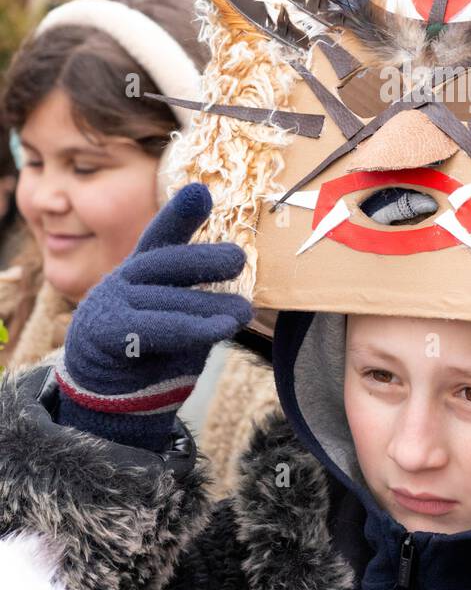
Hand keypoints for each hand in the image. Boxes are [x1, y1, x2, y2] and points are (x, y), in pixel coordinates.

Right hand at [56, 183, 251, 450]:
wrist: (107, 397)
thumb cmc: (151, 350)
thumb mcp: (176, 316)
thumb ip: (197, 298)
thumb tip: (245, 294)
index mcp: (141, 270)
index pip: (161, 236)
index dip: (180, 214)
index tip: (201, 191)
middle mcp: (124, 280)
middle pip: (166, 263)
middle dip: (204, 259)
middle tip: (240, 257)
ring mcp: (111, 304)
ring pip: (167, 299)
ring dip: (208, 305)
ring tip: (243, 313)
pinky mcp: (106, 334)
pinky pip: (155, 329)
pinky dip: (190, 329)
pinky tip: (220, 330)